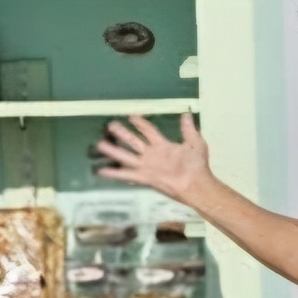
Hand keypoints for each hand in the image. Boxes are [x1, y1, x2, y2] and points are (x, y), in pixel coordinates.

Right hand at [95, 113, 214, 207]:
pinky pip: (126, 175)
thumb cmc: (198, 165)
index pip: (148, 131)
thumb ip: (188, 129)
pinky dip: (114, 174)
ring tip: (100, 144)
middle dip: (122, 134)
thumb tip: (186, 114)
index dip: (140, 123)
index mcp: (162, 146)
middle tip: (110, 125)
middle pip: (133, 142)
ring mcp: (147, 166)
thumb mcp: (195, 143)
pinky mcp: (145, 178)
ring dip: (113, 151)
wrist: (196, 184)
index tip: (131, 116)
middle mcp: (152, 155)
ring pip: (127, 156)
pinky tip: (101, 172)